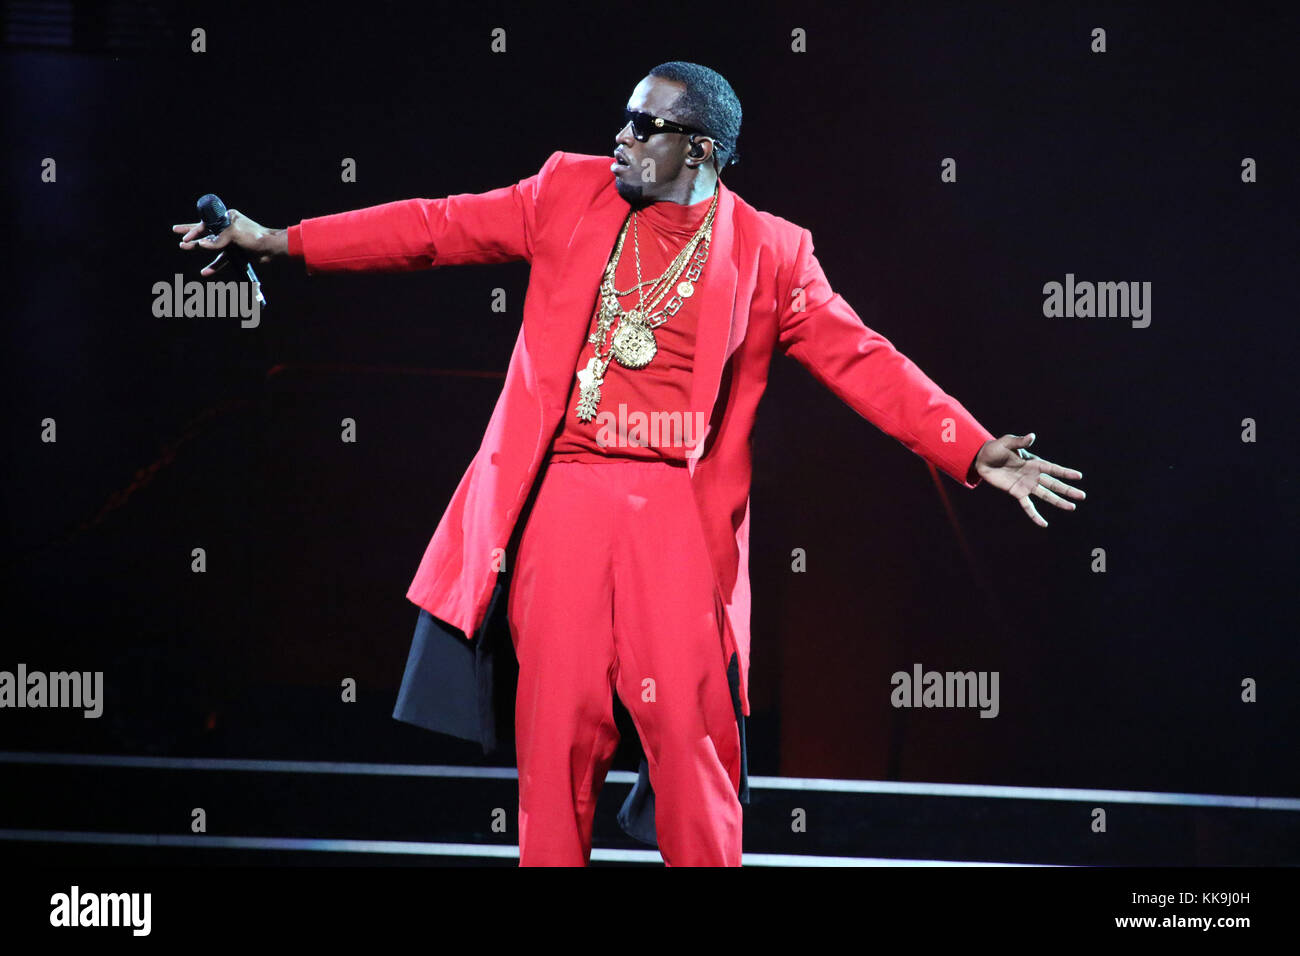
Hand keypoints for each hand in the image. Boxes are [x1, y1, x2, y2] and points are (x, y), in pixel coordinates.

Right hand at [172, 209, 286, 276]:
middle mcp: (228, 228)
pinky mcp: (236, 252)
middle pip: (206, 232)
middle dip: (191, 234)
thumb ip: (217, 240)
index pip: (206, 224)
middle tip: (177, 234)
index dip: (193, 231)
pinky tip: (205, 272)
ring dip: (199, 248)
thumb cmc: (254, 236)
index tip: (183, 236)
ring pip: (212, 246)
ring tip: (184, 248)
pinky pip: (222, 259)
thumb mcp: (233, 234)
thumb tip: (203, 245)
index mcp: (227, 218)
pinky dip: (214, 265)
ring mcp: (232, 241)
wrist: (271, 248)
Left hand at [973, 433, 1083, 526]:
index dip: (1065, 473)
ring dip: (1058, 501)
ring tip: (1072, 507)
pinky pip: (1028, 506)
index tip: (1079, 476)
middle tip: (1082, 496)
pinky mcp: (1017, 493)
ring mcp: (1026, 485)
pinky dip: (1035, 515)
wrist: (982, 459)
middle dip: (1067, 490)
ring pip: (1046, 495)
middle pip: (1054, 484)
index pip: (1053, 469)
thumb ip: (1019, 441)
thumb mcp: (1007, 442)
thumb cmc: (996, 448)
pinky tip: (1043, 524)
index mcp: (1034, 462)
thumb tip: (1032, 436)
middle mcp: (1033, 475)